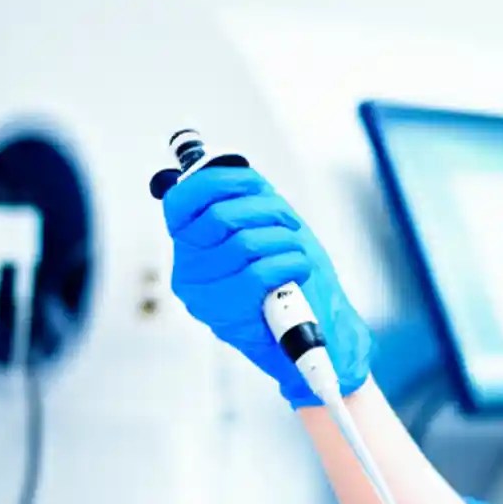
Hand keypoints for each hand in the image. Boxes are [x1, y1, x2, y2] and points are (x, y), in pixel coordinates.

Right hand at [159, 165, 373, 407]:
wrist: (320, 334)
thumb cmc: (293, 280)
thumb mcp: (266, 229)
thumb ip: (246, 200)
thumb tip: (233, 169)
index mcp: (189, 244)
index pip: (181, 201)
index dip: (219, 181)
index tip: (253, 183)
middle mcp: (188, 271)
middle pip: (220, 217)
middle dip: (268, 211)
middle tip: (288, 223)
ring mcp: (204, 297)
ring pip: (245, 243)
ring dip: (285, 240)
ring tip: (296, 252)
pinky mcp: (227, 318)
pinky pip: (259, 273)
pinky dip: (290, 263)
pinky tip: (298, 271)